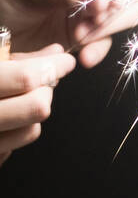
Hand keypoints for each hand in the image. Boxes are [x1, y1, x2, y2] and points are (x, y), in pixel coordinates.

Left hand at [0, 0, 137, 66]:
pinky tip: (84, 56)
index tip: (111, 3)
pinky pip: (107, 39)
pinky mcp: (92, 27)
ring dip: (105, 31)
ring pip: (124, 16)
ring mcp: (95, 2)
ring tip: (79, 38)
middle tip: (94, 24)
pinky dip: (98, 49)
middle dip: (112, 12)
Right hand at [0, 45, 76, 167]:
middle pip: (38, 106)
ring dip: (37, 109)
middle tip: (46, 80)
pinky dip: (22, 128)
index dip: (53, 66)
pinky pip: (18, 145)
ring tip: (26, 96)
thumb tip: (57, 52)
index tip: (64, 61)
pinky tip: (11, 116)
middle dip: (48, 90)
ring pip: (33, 128)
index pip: (27, 77)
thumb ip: (19, 58)